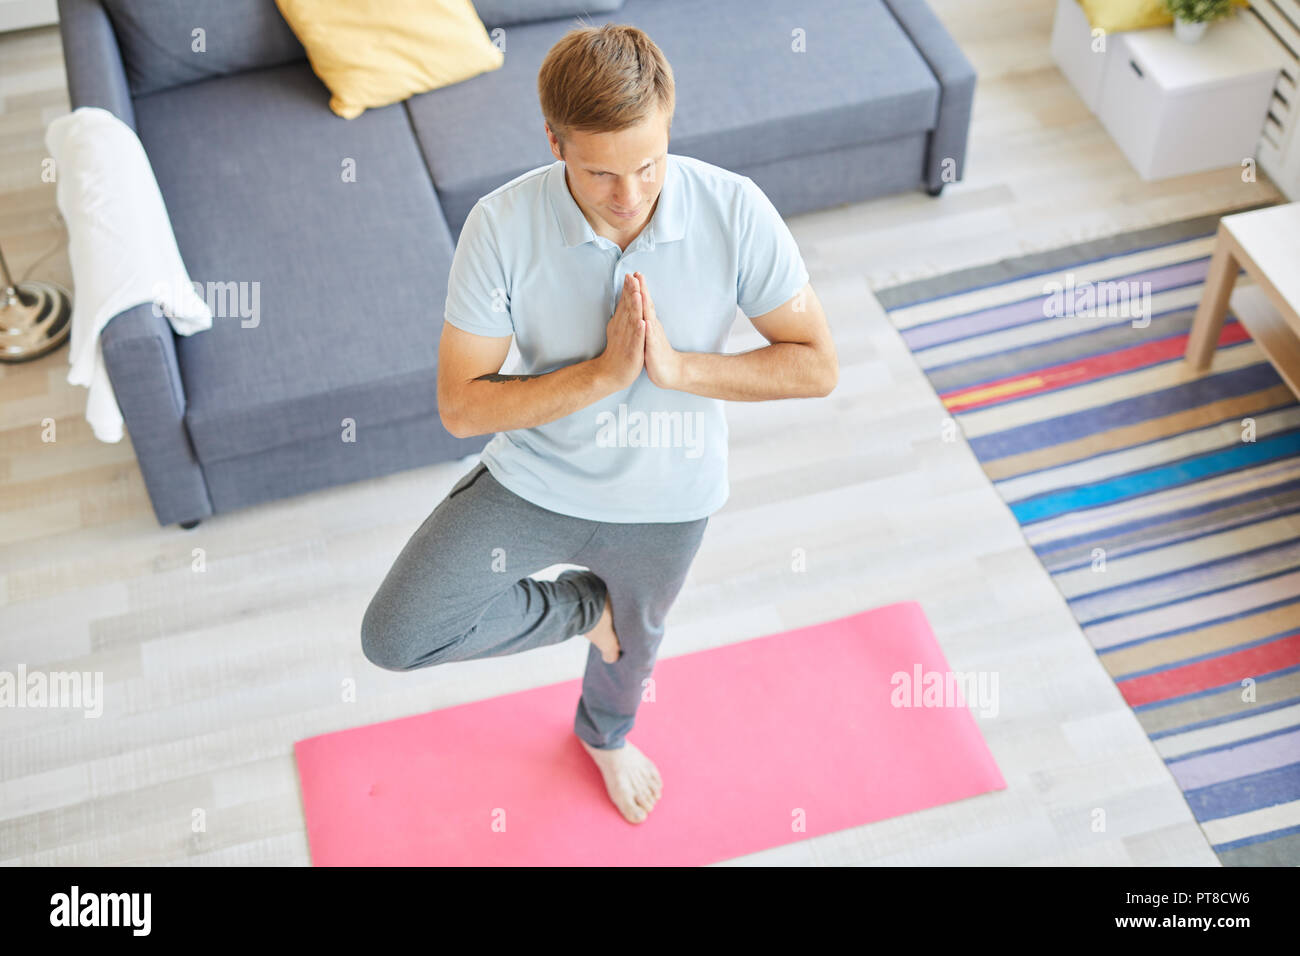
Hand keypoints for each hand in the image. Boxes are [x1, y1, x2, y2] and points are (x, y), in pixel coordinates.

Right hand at [597, 272, 645, 390]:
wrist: (611, 373)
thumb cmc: (617, 350)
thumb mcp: (618, 328)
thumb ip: (621, 313)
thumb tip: (623, 298)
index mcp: (621, 322)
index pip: (625, 303)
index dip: (628, 288)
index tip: (631, 273)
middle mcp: (623, 328)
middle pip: (628, 308)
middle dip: (631, 292)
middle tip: (632, 277)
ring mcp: (627, 339)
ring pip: (632, 321)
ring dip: (634, 307)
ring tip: (637, 293)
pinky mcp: (632, 351)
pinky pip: (636, 340)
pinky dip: (639, 331)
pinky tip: (642, 322)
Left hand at [635, 271, 682, 389]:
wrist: (669, 372)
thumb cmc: (656, 352)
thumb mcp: (648, 333)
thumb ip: (645, 320)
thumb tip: (640, 308)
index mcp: (649, 323)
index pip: (644, 302)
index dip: (639, 288)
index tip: (634, 274)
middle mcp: (653, 327)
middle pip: (648, 305)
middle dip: (643, 290)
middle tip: (638, 275)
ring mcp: (654, 337)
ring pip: (650, 318)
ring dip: (646, 305)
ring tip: (642, 292)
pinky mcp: (654, 350)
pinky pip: (651, 339)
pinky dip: (648, 330)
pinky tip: (645, 322)